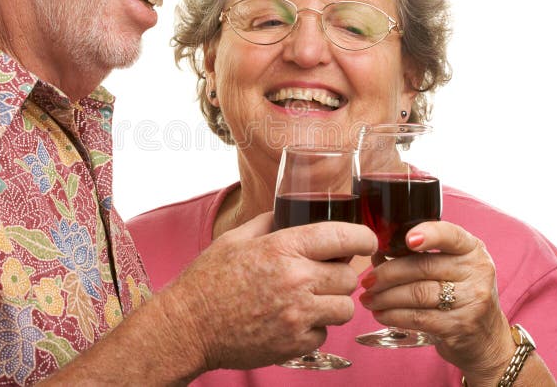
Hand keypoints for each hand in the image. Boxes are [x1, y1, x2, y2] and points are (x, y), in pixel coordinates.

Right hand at [164, 212, 376, 370]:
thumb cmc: (208, 281)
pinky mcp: (295, 343)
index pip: (344, 236)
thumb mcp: (235, 239)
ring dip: (333, 303)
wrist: (188, 326)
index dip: (364, 238)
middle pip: (349, 276)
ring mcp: (298, 315)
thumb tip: (290, 212)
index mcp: (283, 248)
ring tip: (311, 299)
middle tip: (322, 274)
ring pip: (345, 308)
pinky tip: (293, 320)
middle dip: (340, 274)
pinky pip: (325, 333)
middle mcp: (296, 281)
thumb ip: (269, 222)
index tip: (368, 241)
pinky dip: (315, 328)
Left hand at [359, 221, 513, 378]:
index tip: (406, 239)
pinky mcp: (460, 326)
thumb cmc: (459, 293)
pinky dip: (394, 315)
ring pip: (418, 293)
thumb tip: (377, 252)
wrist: (486, 338)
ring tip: (368, 298)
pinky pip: (419, 318)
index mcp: (472, 249)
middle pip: (424, 267)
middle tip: (367, 280)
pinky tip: (381, 313)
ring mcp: (472, 300)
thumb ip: (420, 255)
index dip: (428, 234)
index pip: (451, 235)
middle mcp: (477, 272)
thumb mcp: (451, 267)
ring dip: (386, 297)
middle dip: (388, 273)